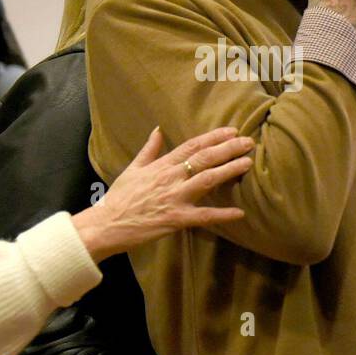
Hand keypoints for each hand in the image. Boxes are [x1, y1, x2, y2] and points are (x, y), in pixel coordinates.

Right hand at [70, 126, 252, 262]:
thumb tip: (158, 129)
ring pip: (207, 180)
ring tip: (248, 163)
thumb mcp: (132, 169)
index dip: (213, 137)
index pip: (192, 145)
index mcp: (161, 165)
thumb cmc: (119, 198)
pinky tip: (240, 212)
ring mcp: (174, 198)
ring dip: (229, 170)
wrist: (106, 225)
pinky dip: (222, 215)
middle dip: (228, 148)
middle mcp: (170, 178)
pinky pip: (203, 217)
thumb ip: (149, 150)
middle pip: (204, 158)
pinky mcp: (176, 219)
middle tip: (249, 142)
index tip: (232, 130)